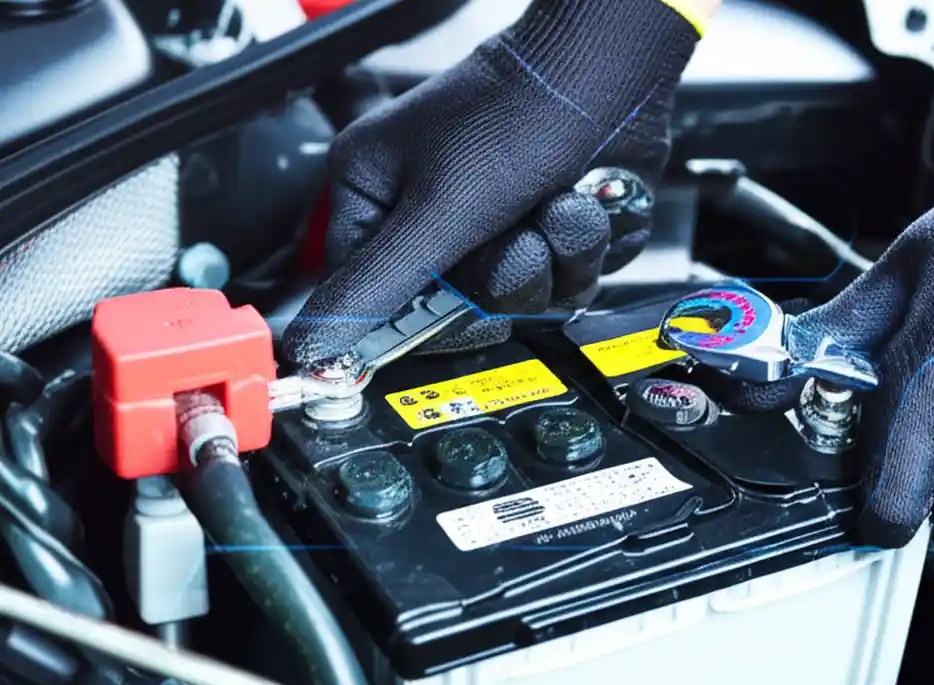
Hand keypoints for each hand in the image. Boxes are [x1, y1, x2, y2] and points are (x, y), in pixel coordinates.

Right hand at [282, 0, 697, 365]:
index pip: (379, 297)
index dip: (422, 317)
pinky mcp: (552, 229)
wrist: (608, 73)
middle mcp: (436, 213)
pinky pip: (570, 276)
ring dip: (555, 255)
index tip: (454, 311)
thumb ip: (376, 287)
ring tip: (556, 201)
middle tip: (515, 230)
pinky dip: (587, 244)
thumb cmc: (515, 112)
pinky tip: (583, 200)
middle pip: (463, 304)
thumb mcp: (435, 211)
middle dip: (506, 273)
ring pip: (526, 293)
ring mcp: (499, 222)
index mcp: (378, 195)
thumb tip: (312, 348)